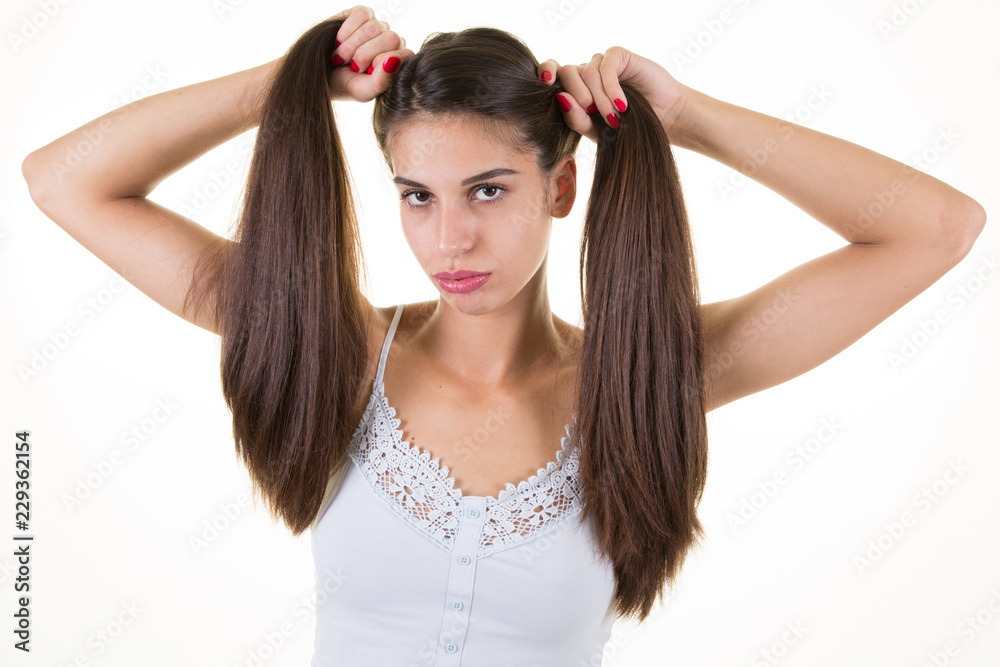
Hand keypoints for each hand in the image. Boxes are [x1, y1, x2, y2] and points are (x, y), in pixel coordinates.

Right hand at [327, 5, 413, 102]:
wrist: (321, 73)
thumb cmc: (345, 85)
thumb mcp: (363, 91)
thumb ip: (382, 81)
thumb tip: (394, 58)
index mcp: (398, 61)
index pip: (404, 54)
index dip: (380, 64)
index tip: (364, 73)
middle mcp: (391, 42)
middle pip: (390, 38)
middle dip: (365, 55)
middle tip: (352, 66)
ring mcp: (378, 27)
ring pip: (374, 27)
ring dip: (351, 46)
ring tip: (342, 57)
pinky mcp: (363, 14)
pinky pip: (361, 14)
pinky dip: (346, 31)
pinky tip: (339, 42)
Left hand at [538, 47, 690, 143]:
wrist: (662, 121)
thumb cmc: (626, 129)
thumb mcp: (596, 130)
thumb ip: (576, 118)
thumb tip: (560, 98)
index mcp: (574, 89)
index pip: (552, 73)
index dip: (546, 72)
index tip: (545, 82)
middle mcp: (585, 73)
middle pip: (567, 71)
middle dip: (578, 94)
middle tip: (593, 112)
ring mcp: (602, 63)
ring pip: (587, 72)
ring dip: (599, 98)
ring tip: (614, 117)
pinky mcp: (619, 56)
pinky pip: (606, 67)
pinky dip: (611, 88)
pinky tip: (622, 104)